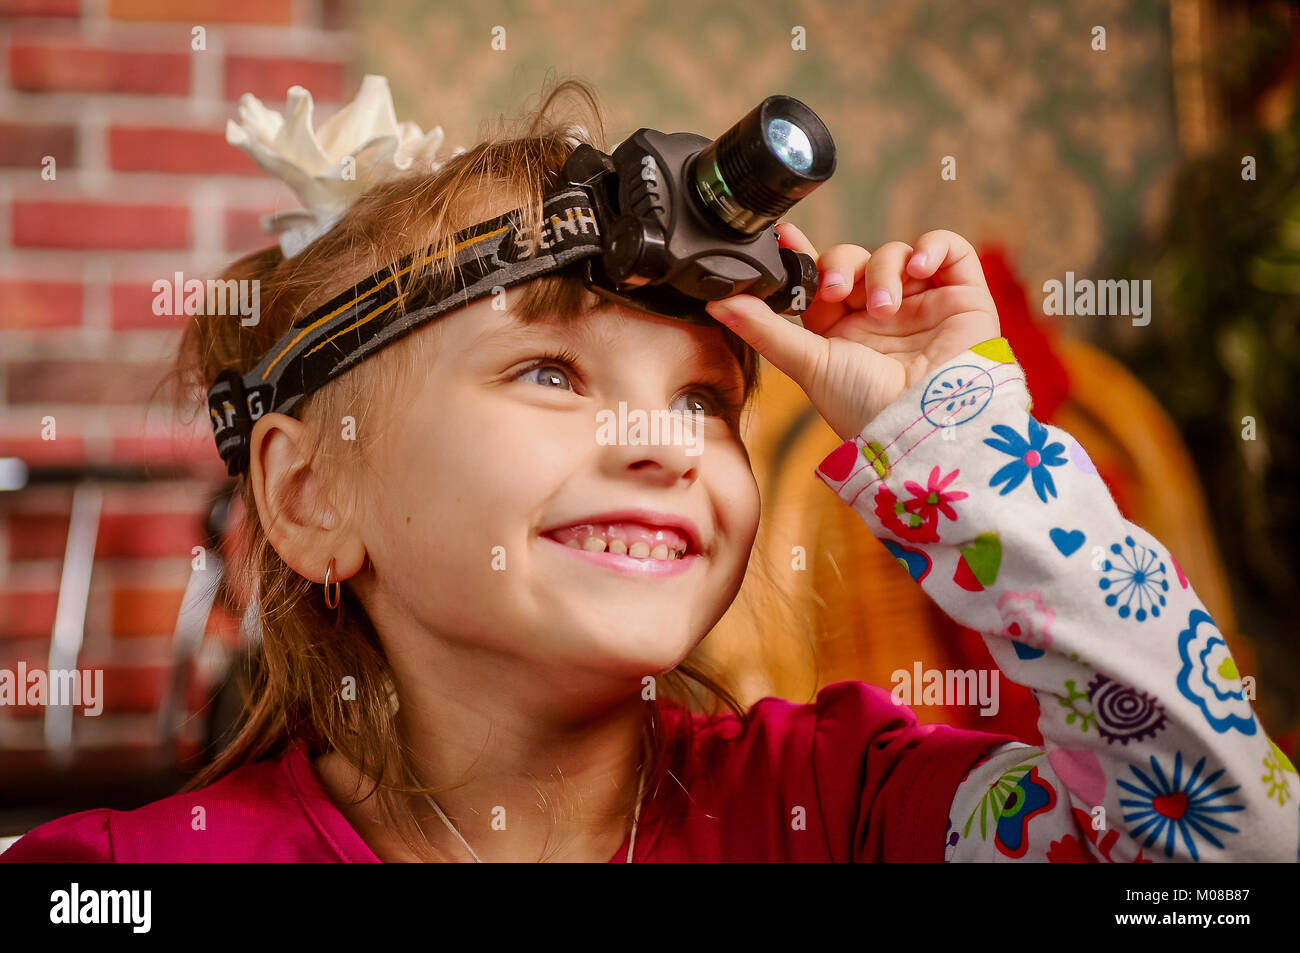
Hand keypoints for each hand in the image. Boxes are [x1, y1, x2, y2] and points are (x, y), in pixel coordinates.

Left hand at [705, 226, 1001, 440]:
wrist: (927, 429)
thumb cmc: (867, 409)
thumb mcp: (808, 364)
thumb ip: (764, 329)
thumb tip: (716, 303)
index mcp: (841, 330)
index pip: (819, 280)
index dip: (802, 256)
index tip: (782, 237)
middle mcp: (880, 314)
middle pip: (853, 260)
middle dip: (839, 268)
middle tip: (835, 293)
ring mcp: (922, 303)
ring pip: (894, 253)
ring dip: (881, 271)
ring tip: (883, 308)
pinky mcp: (962, 296)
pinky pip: (948, 249)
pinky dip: (930, 247)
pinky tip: (917, 267)